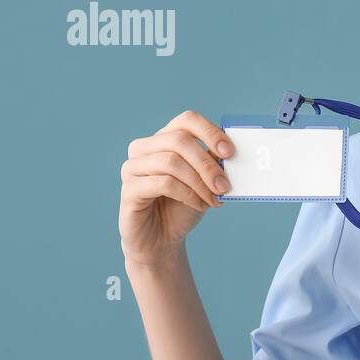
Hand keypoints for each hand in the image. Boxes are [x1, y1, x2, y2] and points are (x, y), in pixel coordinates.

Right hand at [119, 110, 233, 268]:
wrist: (162, 238)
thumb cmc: (183, 206)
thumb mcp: (204, 182)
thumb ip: (213, 164)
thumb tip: (230, 152)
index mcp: (164, 139)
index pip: (186, 120)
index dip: (210, 132)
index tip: (229, 153)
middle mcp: (144, 148)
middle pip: (179, 140)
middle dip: (207, 164)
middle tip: (225, 186)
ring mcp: (132, 167)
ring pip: (171, 162)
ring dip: (199, 183)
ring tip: (213, 199)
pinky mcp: (128, 189)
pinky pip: (163, 183)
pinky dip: (188, 195)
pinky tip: (199, 205)